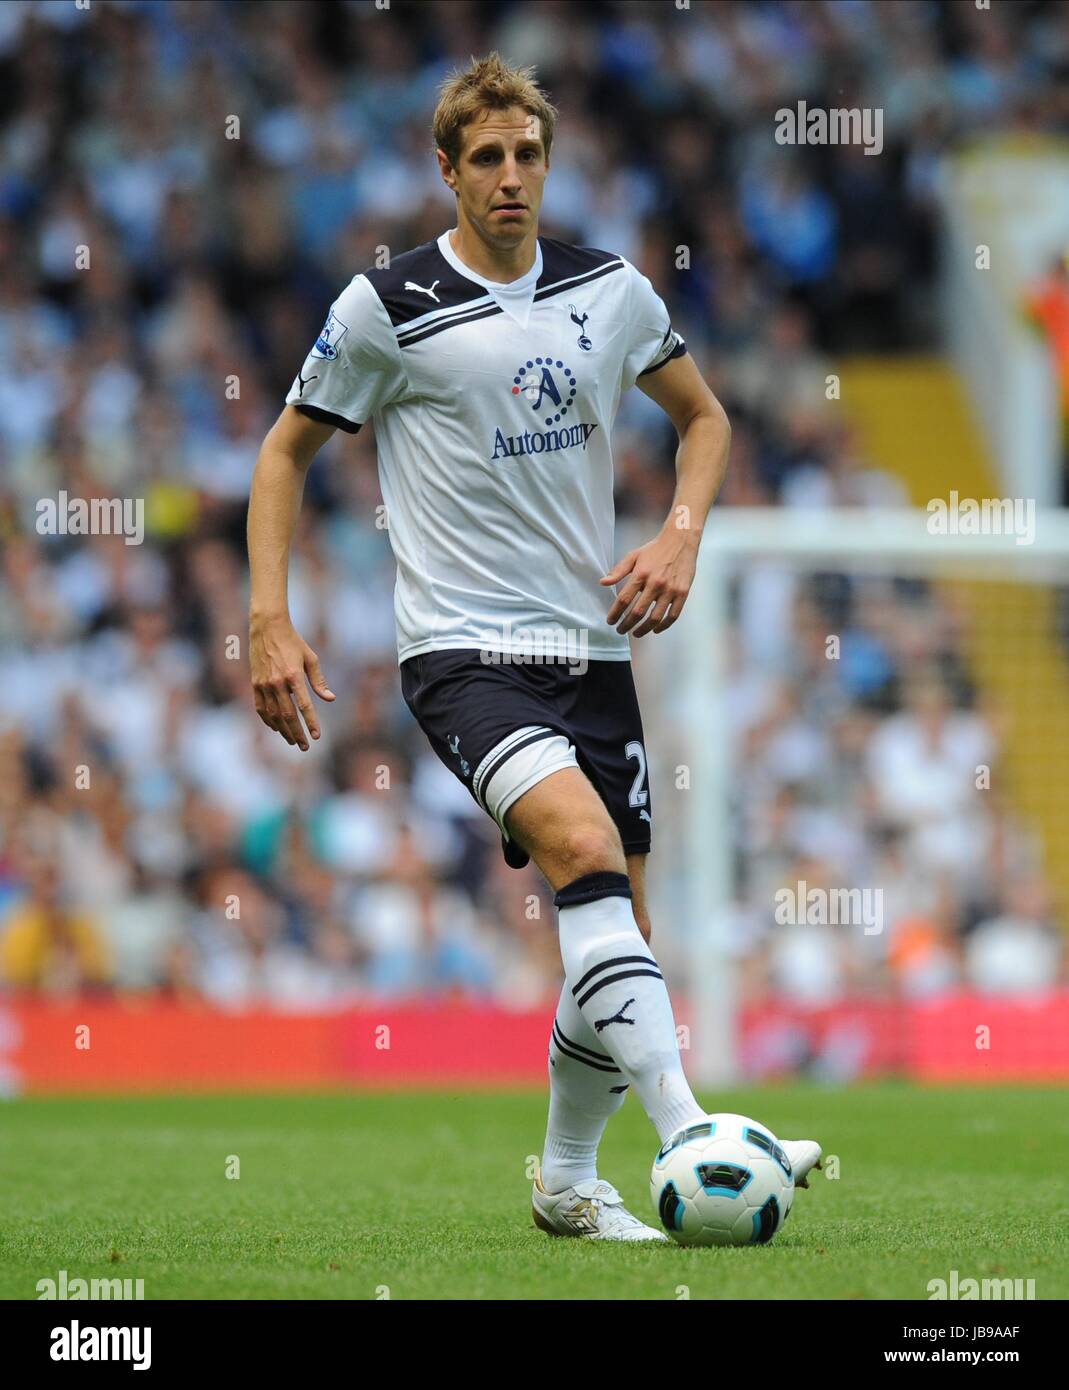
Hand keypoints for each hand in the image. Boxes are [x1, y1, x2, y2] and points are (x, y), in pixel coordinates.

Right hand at [249, 612, 334, 749]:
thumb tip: (330, 699)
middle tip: (305, 746)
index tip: (317, 736)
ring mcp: (263, 684)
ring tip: (292, 741)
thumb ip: (319, 681)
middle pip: (288, 715)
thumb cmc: (294, 642)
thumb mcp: (311, 658)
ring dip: (283, 731)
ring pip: (273, 715)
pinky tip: (276, 728)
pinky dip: (268, 721)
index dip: (311, 722)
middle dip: (297, 733)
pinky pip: (260, 708)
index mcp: (293, 676)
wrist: (267, 628)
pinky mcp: (255, 684)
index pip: (304, 706)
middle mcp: (277, 683)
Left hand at [601, 527, 698, 636]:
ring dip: (643, 629)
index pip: (624, 599)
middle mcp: (656, 583)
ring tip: (636, 633)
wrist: (680, 541)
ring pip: (655, 618)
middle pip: (638, 612)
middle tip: (621, 630)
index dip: (615, 613)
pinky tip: (655, 629)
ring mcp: (670, 590)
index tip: (610, 621)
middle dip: (626, 625)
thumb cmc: (655, 549)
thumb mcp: (633, 556)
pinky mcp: (682, 593)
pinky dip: (663, 626)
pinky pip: (673, 616)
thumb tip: (603, 583)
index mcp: (641, 574)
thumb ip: (618, 571)